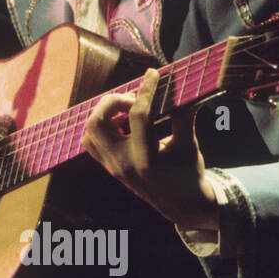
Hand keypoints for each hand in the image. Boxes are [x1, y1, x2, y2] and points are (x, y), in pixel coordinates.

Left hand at [82, 69, 220, 231]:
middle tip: (134, 99)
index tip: (153, 73)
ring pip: (89, 132)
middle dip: (114, 102)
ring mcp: (113, 167)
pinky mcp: (109, 167)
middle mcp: (123, 164)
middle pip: (98, 123)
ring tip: (126, 111)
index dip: (146, 89)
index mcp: (146, 159)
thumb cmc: (188, 172)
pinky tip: (121, 123)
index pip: (138, 115)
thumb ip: (184, 116)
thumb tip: (185, 88)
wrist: (180, 204)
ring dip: (104, 114)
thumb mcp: (189, 144)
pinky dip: (100, 127)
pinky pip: (91, 143)